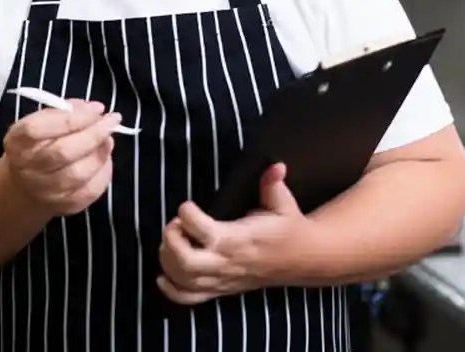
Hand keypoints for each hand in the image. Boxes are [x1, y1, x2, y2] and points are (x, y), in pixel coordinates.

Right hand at [2, 100, 120, 216]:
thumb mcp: (41, 122)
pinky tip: (105, 159)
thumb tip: (95, 110)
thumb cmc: (37, 145)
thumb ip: (65, 112)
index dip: (72, 118)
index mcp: (17, 142)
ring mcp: (45, 191)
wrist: (26, 186)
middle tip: (112, 120)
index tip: (98, 108)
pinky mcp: (63, 206)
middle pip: (63, 152)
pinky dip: (104, 172)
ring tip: (108, 139)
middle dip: (94, 133)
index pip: (40, 129)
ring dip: (101, 153)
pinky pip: (90, 190)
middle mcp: (28, 168)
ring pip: (79, 173)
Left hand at [157, 163, 319, 304]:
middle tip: (174, 225)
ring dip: (167, 260)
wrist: (302, 258)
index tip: (187, 205)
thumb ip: (273, 183)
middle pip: (186, 262)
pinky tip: (162, 276)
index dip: (186, 214)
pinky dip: (172, 290)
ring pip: (184, 280)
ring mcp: (223, 280)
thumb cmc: (288, 228)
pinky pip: (190, 299)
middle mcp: (227, 263)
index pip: (201, 231)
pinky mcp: (222, 290)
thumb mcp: (283, 203)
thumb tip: (276, 166)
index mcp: (238, 239)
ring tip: (171, 241)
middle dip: (171, 240)